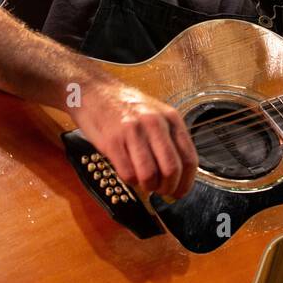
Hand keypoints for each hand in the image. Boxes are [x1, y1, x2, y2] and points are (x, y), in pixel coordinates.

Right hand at [66, 79, 198, 199]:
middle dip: (168, 188)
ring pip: (149, 175)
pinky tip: (129, 173)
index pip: (189, 159)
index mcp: (170, 118)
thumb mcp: (156, 114)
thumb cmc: (125, 105)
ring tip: (144, 183)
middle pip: (171, 170)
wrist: (94, 91)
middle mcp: (154, 123)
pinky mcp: (112, 141)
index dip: (186, 182)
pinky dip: (130, 181)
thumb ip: (170, 139)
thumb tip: (180, 174)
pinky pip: (127, 173)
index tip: (179, 192)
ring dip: (148, 187)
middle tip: (161, 192)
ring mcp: (133, 131)